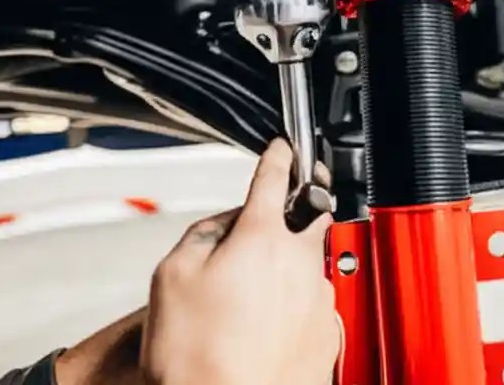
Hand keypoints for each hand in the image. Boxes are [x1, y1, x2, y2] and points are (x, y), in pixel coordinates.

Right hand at [139, 139, 339, 384]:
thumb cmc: (196, 355)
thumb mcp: (173, 275)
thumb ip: (204, 232)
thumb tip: (227, 222)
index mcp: (263, 237)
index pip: (275, 177)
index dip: (277, 156)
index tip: (282, 149)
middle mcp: (302, 262)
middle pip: (310, 215)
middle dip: (296, 210)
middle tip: (273, 221)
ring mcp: (320, 298)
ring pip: (311, 262)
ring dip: (288, 267)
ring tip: (250, 301)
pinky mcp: (330, 333)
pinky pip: (315, 303)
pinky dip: (295, 305)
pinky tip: (265, 328)